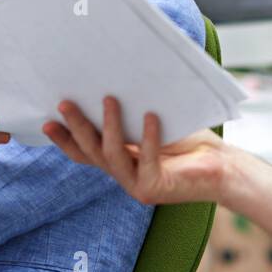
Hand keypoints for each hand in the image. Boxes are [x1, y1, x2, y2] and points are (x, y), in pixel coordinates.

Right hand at [42, 96, 228, 205]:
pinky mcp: (156, 188)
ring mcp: (138, 185)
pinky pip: (148, 159)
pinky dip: (149, 137)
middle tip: (65, 103)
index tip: (46, 121)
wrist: (224, 166)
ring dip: (109, 126)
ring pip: (113, 155)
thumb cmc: (192, 144)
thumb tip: (113, 83)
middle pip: (92, 152)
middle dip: (76, 127)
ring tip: (108, 98)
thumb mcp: (157, 126)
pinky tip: (151, 117)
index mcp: (121, 162)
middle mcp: (124, 176)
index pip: (84, 153)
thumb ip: (134, 116)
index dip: (64, 140)